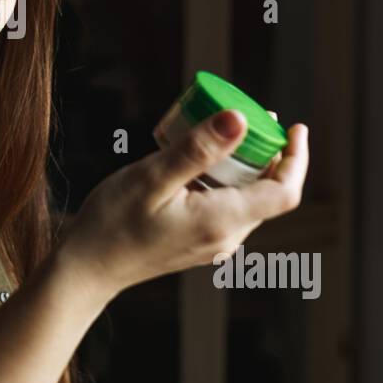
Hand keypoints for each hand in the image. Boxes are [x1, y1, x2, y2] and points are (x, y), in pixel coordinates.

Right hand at [55, 108, 309, 300]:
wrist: (86, 268)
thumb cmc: (113, 223)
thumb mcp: (152, 178)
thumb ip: (198, 150)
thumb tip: (240, 119)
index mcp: (222, 221)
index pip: (285, 191)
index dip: (297, 157)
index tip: (293, 127)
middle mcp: (226, 238)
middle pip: (268, 192)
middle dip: (267, 153)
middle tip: (250, 115)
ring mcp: (213, 244)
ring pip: (247, 199)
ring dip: (244, 165)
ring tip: (221, 132)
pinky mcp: (199, 243)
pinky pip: (226, 207)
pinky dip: (224, 180)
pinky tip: (197, 163)